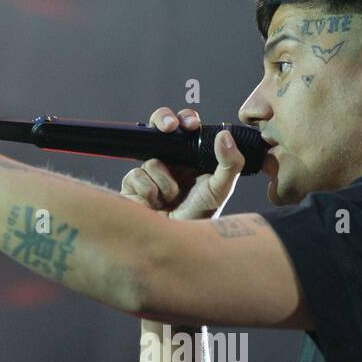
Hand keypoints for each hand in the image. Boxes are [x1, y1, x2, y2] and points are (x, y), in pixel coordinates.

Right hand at [120, 107, 244, 219]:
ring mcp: (149, 171)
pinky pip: (137, 175)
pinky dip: (149, 191)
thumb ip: (230, 164)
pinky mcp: (131, 184)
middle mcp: (169, 159)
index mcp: (190, 156)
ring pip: (151, 160)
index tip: (191, 125)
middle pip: (159, 125)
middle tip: (169, 128)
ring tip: (171, 198)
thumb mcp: (221, 189)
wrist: (175, 242)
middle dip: (163, 121)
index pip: (186, 127)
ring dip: (165, 182)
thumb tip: (224, 135)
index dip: (185, 119)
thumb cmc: (200, 216)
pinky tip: (155, 204)